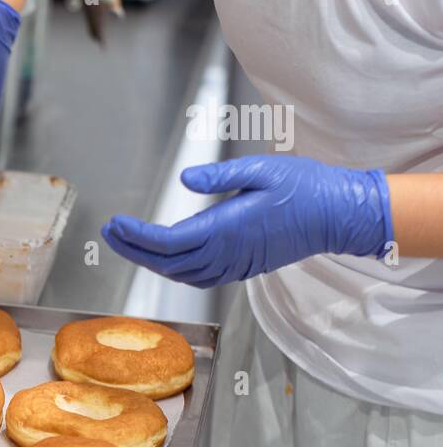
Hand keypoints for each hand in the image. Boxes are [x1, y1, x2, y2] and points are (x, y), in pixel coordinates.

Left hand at [102, 155, 393, 288]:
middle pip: (166, 262)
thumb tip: (185, 179)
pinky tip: (163, 257)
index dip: (136, 237)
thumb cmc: (303, 187)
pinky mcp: (242, 268)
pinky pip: (198, 277)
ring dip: (149, 261)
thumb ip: (219, 175)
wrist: (337, 215)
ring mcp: (234, 265)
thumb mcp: (261, 169)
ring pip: (180, 274)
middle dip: (132, 249)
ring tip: (126, 242)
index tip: (116, 223)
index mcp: (226, 229)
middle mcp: (226, 253)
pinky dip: (173, 269)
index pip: (168, 242)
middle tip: (109, 233)